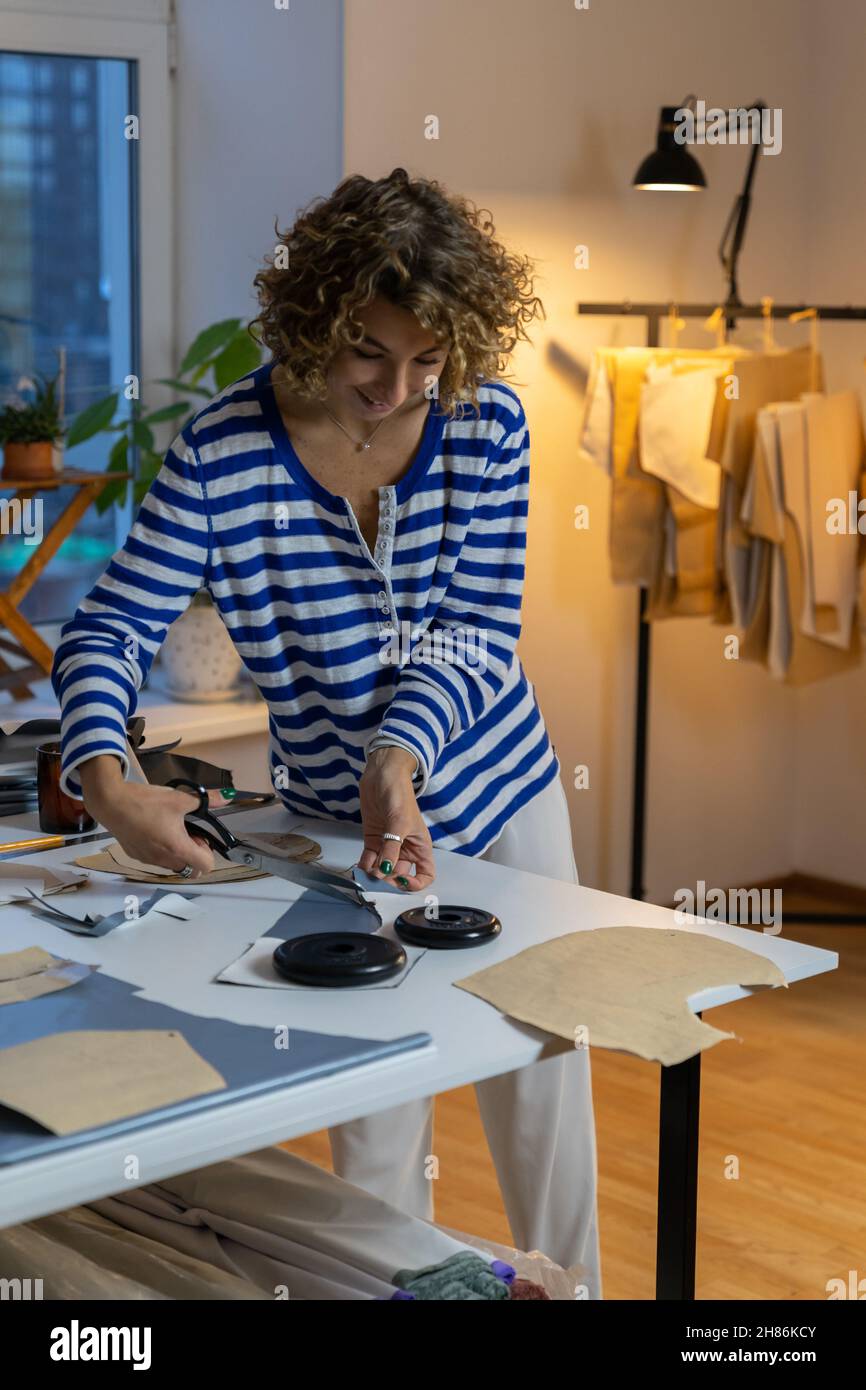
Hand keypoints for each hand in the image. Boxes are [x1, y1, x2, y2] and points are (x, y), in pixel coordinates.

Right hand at [84, 778, 216, 878]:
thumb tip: (227, 797)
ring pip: (173, 865)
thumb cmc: (146, 802)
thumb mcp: (179, 798)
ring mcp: (148, 860)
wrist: (111, 802)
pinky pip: (156, 859)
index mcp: (178, 849)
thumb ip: (206, 800)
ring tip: (169, 828)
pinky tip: (153, 829)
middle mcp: (164, 860)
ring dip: (177, 851)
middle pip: (189, 867)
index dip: (207, 852)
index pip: (206, 867)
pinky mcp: (136, 856)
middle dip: (192, 851)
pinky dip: (161, 850)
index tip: (199, 835)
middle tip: (185, 830)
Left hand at [357, 747, 434, 890]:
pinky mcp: (373, 840)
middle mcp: (405, 848)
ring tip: (366, 871)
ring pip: (383, 869)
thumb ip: (392, 848)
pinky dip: (364, 865)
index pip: (425, 874)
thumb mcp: (398, 822)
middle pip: (399, 875)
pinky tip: (359, 866)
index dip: (416, 883)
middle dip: (388, 879)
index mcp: (420, 846)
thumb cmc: (399, 793)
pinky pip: (370, 859)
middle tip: (376, 876)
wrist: (382, 774)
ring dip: (374, 874)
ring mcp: (388, 845)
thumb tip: (386, 870)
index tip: (401, 880)